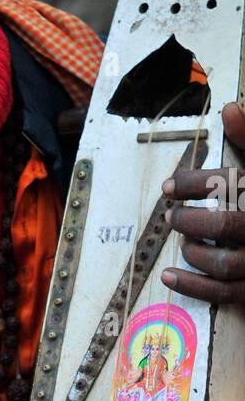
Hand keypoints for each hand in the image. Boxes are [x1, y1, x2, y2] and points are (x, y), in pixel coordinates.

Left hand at [161, 102, 244, 304]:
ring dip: (193, 252)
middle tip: (172, 216)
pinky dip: (192, 286)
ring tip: (183, 241)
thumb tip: (229, 108)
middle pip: (225, 225)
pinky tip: (170, 275)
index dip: (195, 184)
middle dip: (191, 220)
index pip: (231, 185)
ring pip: (224, 262)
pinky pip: (222, 292)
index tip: (169, 186)